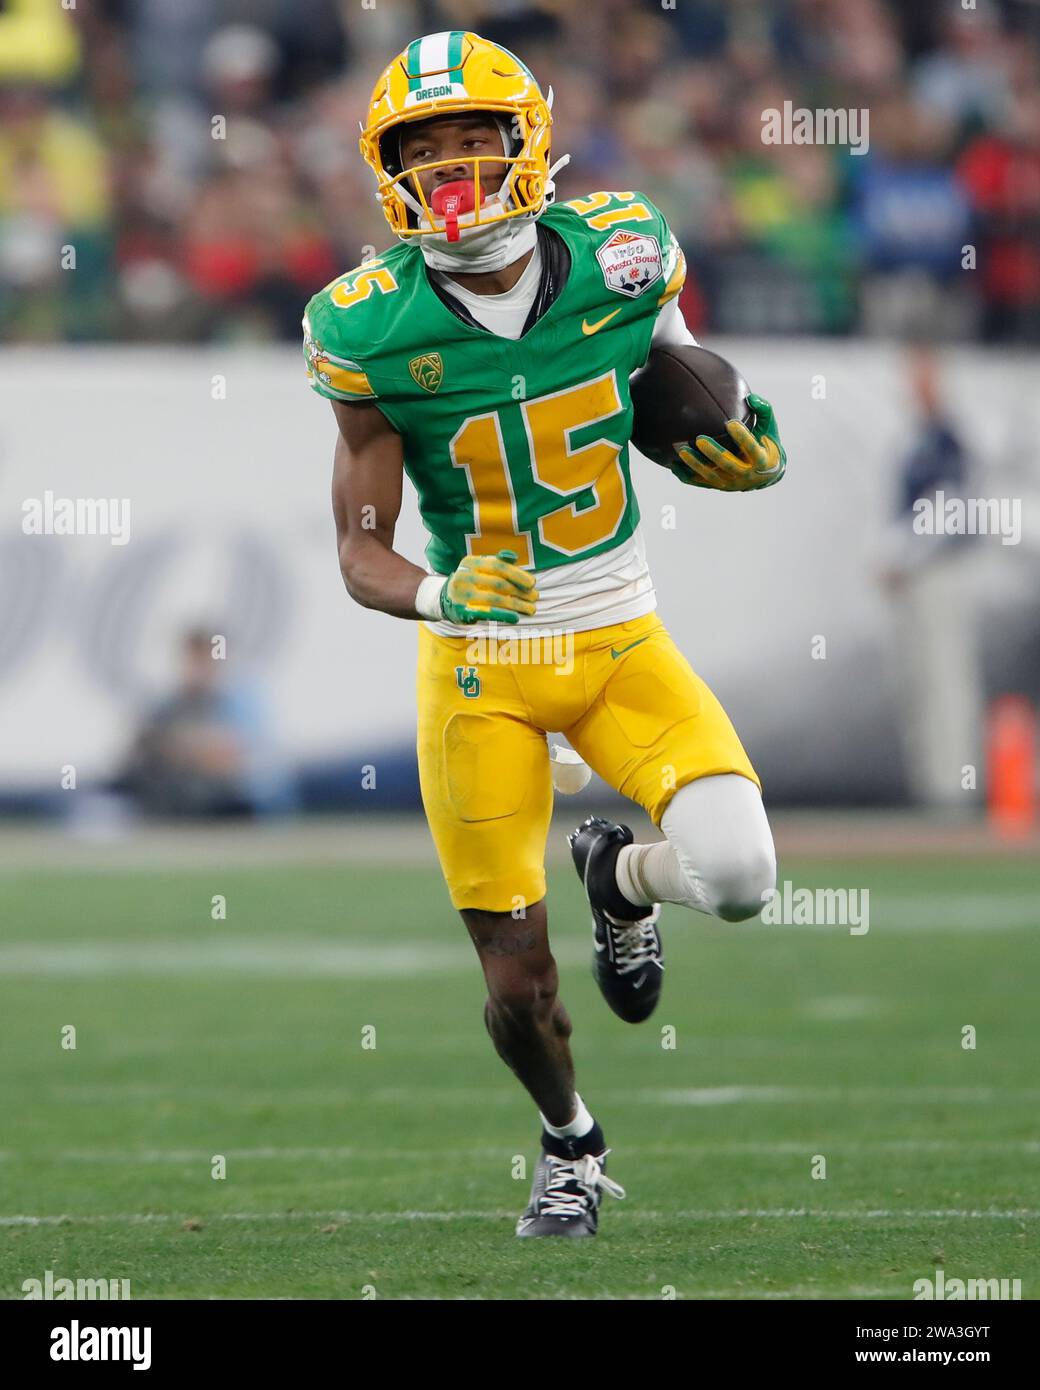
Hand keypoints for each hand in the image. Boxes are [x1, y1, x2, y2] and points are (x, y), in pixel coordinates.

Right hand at [439, 549, 537, 624]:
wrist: (444, 599)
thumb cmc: (470, 581)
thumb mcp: (480, 567)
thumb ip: (497, 561)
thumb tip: (514, 556)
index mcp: (470, 562)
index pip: (498, 566)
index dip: (517, 574)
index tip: (533, 583)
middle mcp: (464, 576)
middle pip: (498, 583)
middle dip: (520, 591)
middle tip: (535, 597)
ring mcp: (461, 595)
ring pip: (495, 599)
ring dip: (516, 605)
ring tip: (531, 609)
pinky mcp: (462, 611)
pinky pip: (486, 613)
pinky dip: (503, 615)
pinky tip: (516, 618)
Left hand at [671, 393, 785, 490]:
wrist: (766, 475)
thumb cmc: (767, 444)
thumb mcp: (770, 428)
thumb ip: (764, 410)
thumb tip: (750, 397)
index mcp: (761, 460)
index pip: (751, 448)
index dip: (741, 437)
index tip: (730, 423)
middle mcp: (746, 475)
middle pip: (727, 464)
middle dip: (713, 453)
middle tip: (699, 439)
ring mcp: (731, 483)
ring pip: (711, 475)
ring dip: (695, 465)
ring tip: (682, 451)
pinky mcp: (719, 486)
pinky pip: (700, 483)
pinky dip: (687, 476)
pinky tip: (674, 466)